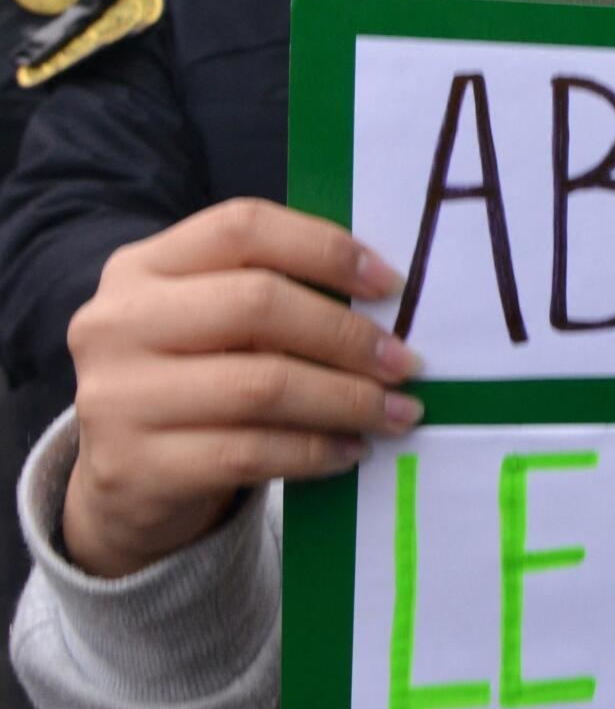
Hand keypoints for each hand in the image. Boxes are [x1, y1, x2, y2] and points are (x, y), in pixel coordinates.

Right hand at [62, 200, 421, 579]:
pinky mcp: (135, 467)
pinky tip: (351, 450)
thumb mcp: (210, 326)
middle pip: (256, 303)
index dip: (324, 248)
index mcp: (141, 267)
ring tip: (397, 412)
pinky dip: (315, 451)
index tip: (390, 285)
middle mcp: (117, 322)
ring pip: (261, 385)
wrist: (118, 480)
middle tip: (405, 362)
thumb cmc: (191, 383)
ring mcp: (116, 397)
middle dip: (348, 335)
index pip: (241, 228)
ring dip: (348, 400)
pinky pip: (250, 452)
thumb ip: (274, 298)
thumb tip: (388, 302)